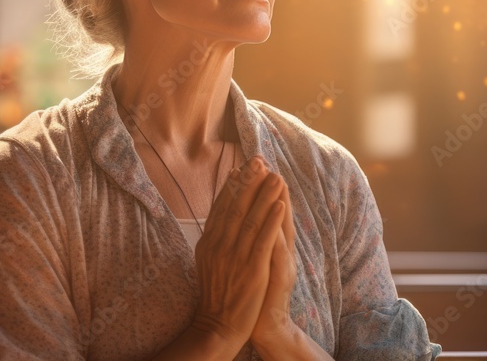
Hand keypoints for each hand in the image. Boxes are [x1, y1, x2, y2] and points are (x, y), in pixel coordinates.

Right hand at [190, 155, 286, 348]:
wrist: (218, 325)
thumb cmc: (215, 295)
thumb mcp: (206, 262)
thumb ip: (212, 240)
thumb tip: (216, 220)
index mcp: (208, 242)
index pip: (221, 207)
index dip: (232, 186)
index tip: (241, 168)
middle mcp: (219, 245)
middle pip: (235, 206)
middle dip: (248, 182)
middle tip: (258, 160)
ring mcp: (234, 256)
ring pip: (250, 218)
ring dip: (264, 194)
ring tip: (275, 175)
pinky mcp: (251, 268)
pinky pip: (263, 238)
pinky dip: (271, 219)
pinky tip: (280, 204)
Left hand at [251, 173, 297, 348]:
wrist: (262, 324)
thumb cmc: (254, 291)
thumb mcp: (250, 259)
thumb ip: (248, 235)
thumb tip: (235, 214)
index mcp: (269, 244)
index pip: (266, 210)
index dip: (259, 186)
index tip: (251, 164)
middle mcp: (278, 249)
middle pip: (275, 212)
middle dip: (267, 185)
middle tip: (261, 160)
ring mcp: (281, 262)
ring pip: (279, 226)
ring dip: (277, 201)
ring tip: (274, 178)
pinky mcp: (280, 277)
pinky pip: (279, 250)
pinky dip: (277, 230)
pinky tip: (275, 213)